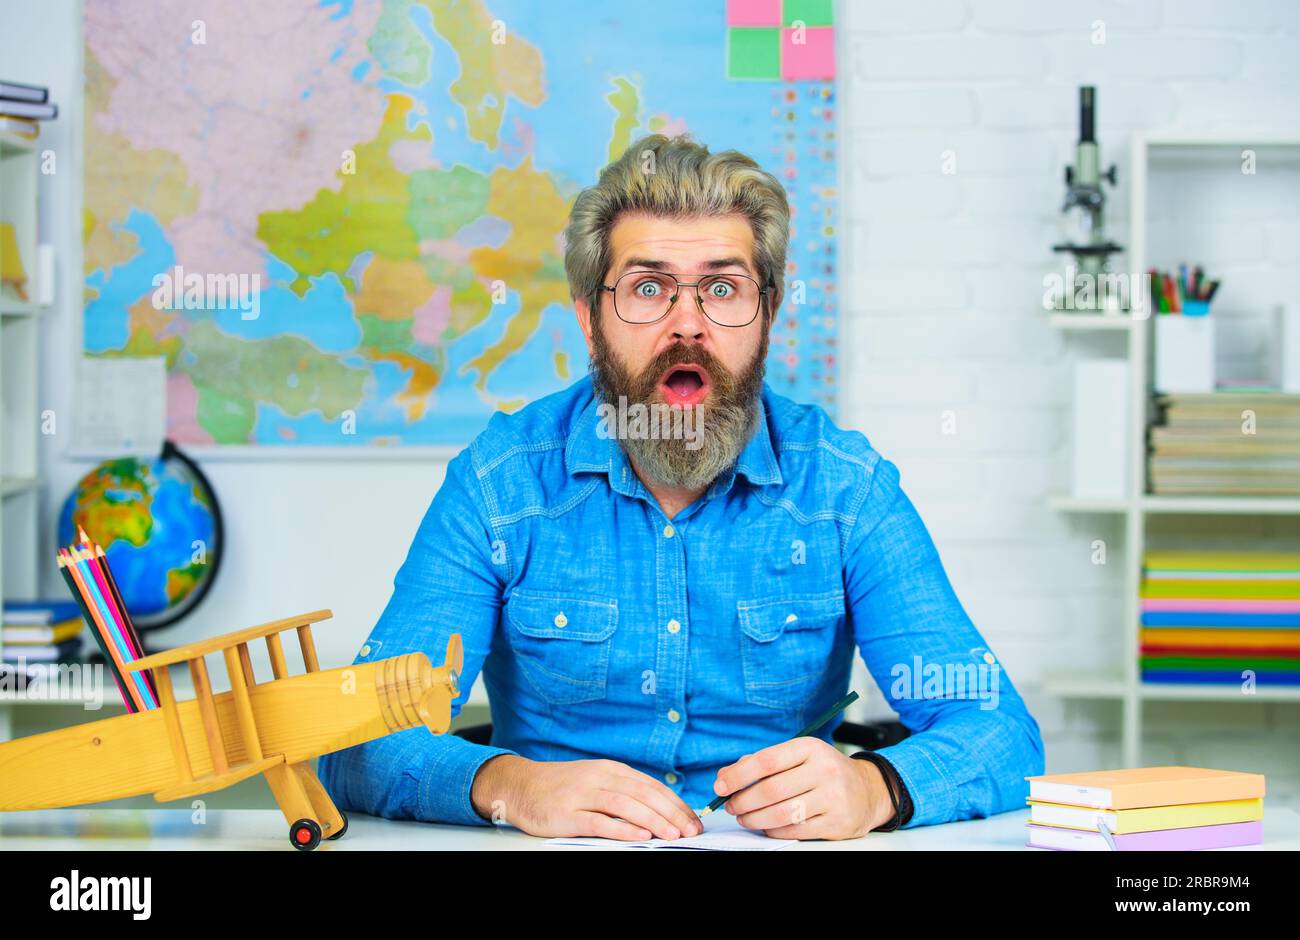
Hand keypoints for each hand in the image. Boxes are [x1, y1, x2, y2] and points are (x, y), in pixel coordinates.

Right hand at [471, 755, 701, 840]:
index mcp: (610, 769)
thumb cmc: (560, 787)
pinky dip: (623, 829)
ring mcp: (583, 795)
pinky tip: (641, 837)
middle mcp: (600, 778)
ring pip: (626, 806)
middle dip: (672, 813)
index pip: (651, 786)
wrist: (519, 786)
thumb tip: (658, 808)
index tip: (693, 819)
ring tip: (673, 835)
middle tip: (691, 830)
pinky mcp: (568, 814)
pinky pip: (601, 822)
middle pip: (644, 794)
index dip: (675, 803)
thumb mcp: (594, 780)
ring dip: (654, 820)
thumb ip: (622, 790)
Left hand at [712, 737, 893, 839]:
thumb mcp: (798, 756)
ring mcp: (833, 798)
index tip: (719, 785)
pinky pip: (795, 831)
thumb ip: (762, 763)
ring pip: (781, 814)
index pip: (766, 761)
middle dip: (742, 801)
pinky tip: (766, 826)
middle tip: (731, 806)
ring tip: (744, 817)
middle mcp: (824, 770)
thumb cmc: (822, 771)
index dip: (738, 775)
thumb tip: (725, 776)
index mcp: (810, 748)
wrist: (868, 790)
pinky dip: (773, 831)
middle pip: (771, 790)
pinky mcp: (837, 823)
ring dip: (754, 819)